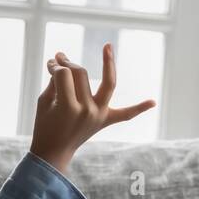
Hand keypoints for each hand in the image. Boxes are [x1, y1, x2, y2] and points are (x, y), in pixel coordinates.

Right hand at [29, 44, 155, 172]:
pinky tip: (153, 102)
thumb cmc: (45, 124)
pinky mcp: (106, 121)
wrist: (54, 151)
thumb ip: (54, 81)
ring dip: (109, 65)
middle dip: (68, 64)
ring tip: (108, 46)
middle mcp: (87, 110)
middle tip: (58, 60)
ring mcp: (100, 116)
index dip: (55, 66)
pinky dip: (139, 108)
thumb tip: (61, 62)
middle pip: (81, 75)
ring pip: (107, 83)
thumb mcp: (45, 101)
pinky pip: (126, 114)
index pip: (64, 75)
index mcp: (68, 107)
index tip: (49, 64)